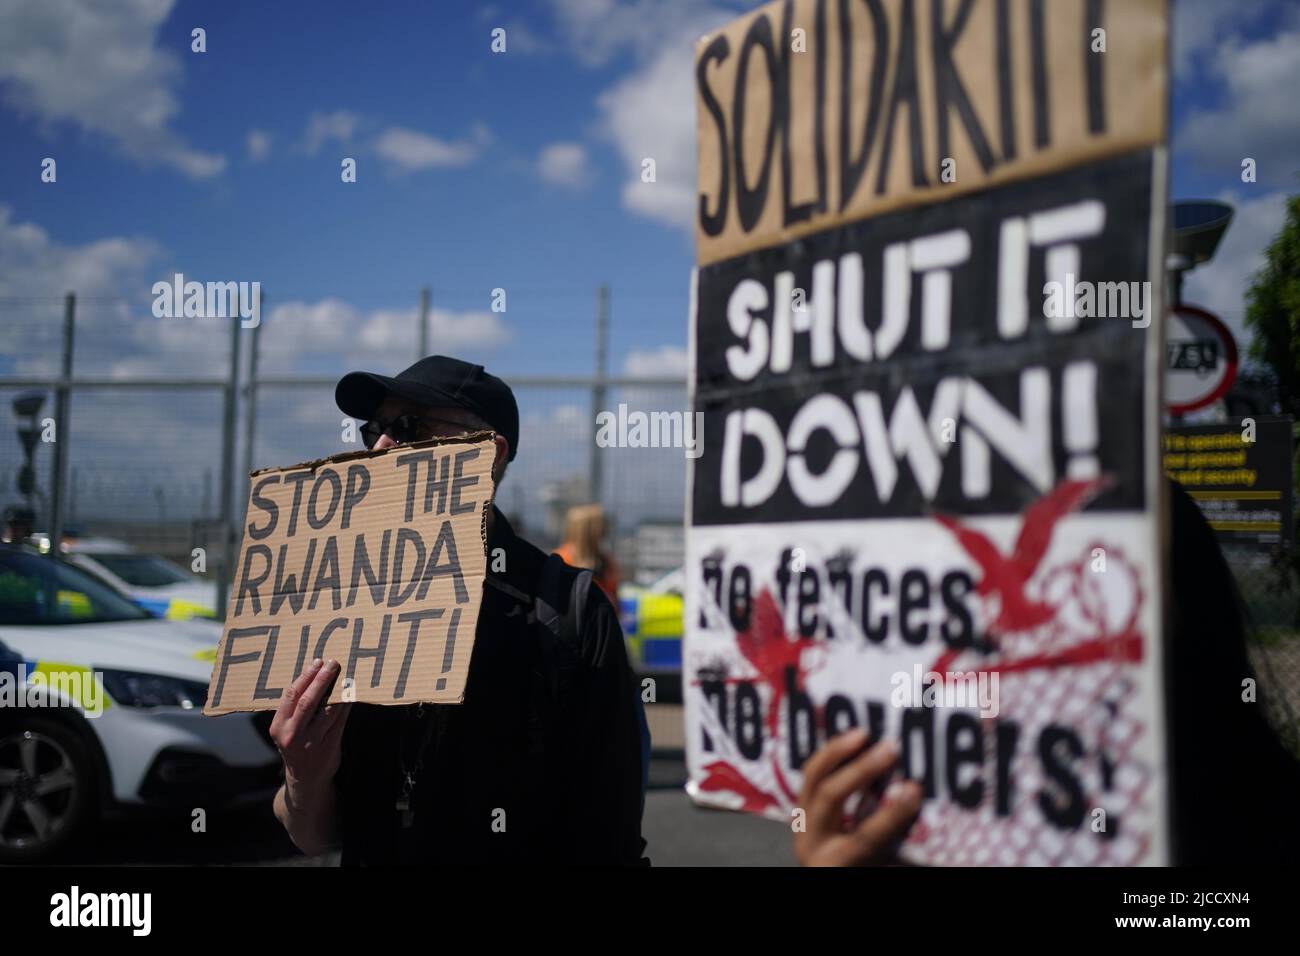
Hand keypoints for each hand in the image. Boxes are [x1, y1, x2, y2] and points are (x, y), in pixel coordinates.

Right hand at [269, 659, 350, 791]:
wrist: (306, 779)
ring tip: (345, 676)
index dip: (305, 677)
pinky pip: (340, 721)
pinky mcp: (329, 747)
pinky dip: (346, 705)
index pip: (291, 695)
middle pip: (308, 701)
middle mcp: (292, 735)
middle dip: (322, 679)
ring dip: (338, 691)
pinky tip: (351, 694)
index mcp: (279, 726)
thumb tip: (316, 674)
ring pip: (327, 710)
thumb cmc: (297, 745)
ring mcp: (311, 743)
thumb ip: (296, 707)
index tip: (317, 662)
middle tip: (334, 663)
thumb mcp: (288, 729)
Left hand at [793, 729, 922, 866]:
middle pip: (831, 797)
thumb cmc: (862, 868)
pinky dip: (830, 753)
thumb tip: (918, 804)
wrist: (826, 874)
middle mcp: (811, 840)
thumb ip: (897, 843)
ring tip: (864, 734)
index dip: (890, 814)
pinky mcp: (800, 807)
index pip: (864, 837)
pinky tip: (849, 738)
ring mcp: (801, 821)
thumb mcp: (881, 864)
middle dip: (861, 770)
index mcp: (835, 863)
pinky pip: (811, 773)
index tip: (915, 789)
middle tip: (891, 749)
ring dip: (838, 751)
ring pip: (812, 777)